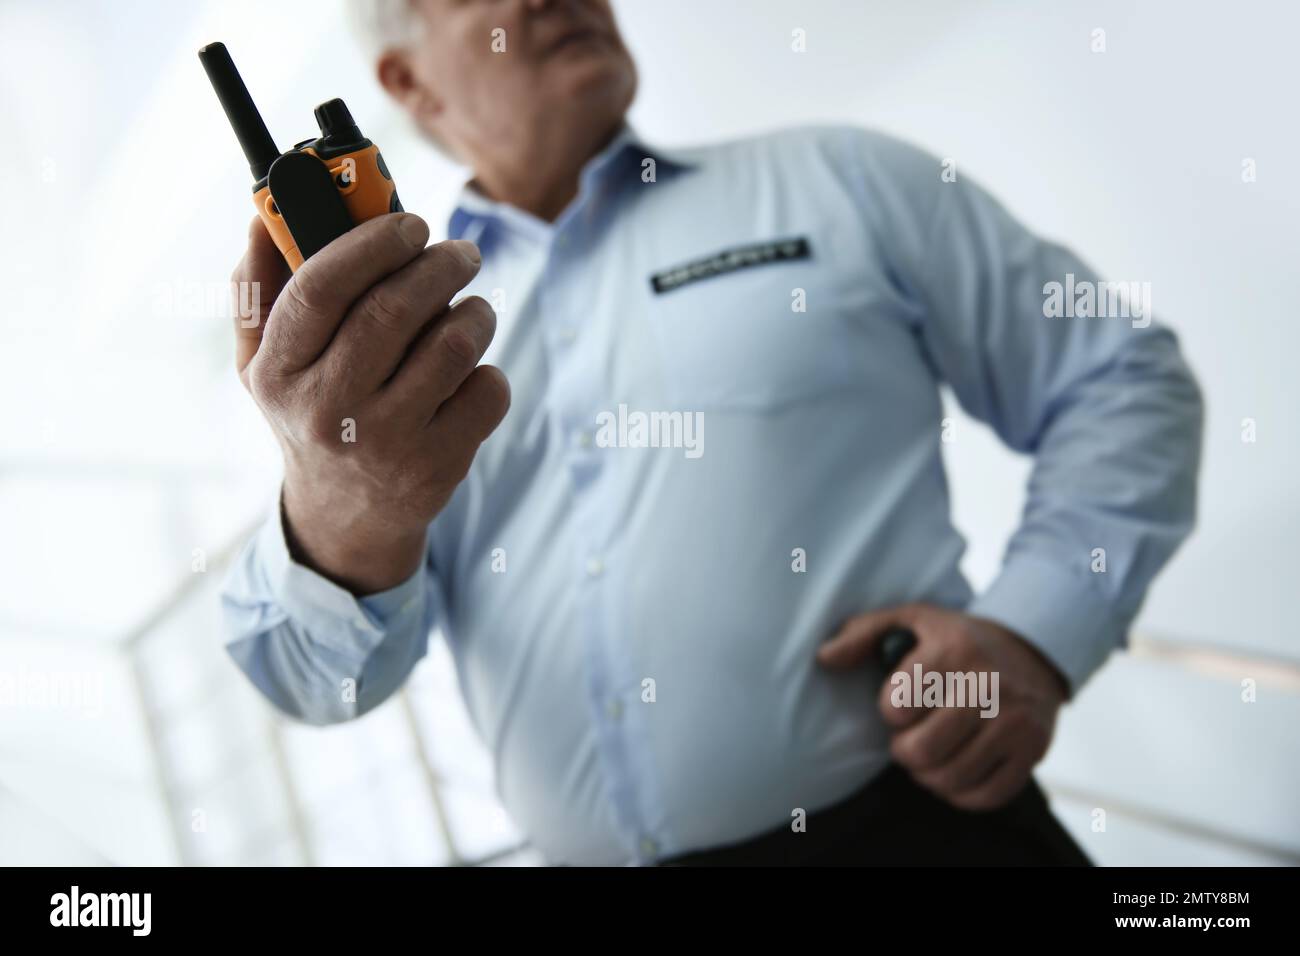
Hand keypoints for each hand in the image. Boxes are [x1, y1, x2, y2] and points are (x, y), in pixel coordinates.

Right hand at [229, 213, 509, 593]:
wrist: (347, 514)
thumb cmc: (310, 411)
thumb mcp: (265, 363)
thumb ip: (257, 289)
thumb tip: (261, 219)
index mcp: (278, 372)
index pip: (321, 287)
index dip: (373, 244)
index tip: (410, 223)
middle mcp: (327, 410)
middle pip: (394, 309)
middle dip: (440, 265)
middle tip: (460, 253)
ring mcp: (385, 442)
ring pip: (451, 346)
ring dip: (474, 314)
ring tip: (472, 310)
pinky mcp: (437, 466)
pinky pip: (486, 391)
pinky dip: (489, 370)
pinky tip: (471, 374)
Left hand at [817, 603, 1067, 810]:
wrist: (1032, 651)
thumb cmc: (957, 639)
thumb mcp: (911, 620)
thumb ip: (862, 634)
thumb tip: (824, 658)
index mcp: (954, 651)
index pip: (896, 707)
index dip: (890, 711)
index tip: (901, 703)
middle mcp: (989, 686)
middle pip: (921, 751)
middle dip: (904, 749)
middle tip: (909, 738)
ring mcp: (1016, 721)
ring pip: (950, 778)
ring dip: (928, 775)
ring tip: (930, 754)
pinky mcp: (1034, 750)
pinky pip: (986, 796)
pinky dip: (961, 794)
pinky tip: (956, 770)